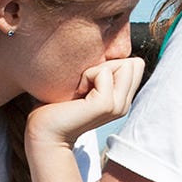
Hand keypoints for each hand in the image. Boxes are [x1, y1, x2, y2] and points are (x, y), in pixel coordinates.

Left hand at [25, 57, 145, 148]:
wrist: (45, 131)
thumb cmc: (58, 103)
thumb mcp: (88, 81)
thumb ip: (105, 69)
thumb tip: (115, 50)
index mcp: (122, 98)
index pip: (136, 64)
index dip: (111, 63)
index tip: (89, 80)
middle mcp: (124, 104)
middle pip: (133, 63)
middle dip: (106, 64)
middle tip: (85, 84)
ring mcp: (118, 106)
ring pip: (123, 65)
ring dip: (96, 69)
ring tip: (81, 89)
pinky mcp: (106, 105)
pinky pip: (104, 72)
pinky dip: (87, 75)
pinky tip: (77, 92)